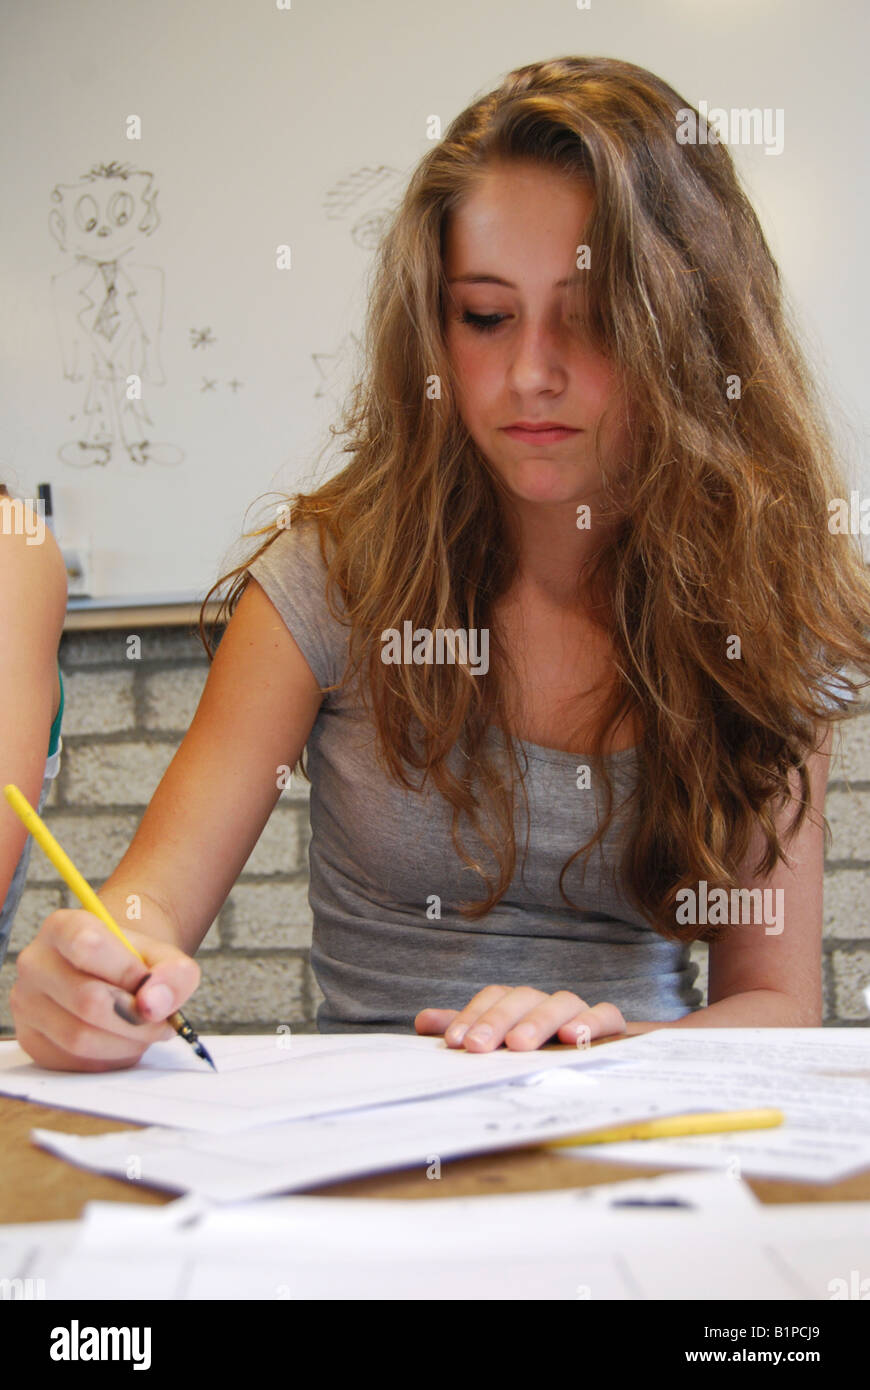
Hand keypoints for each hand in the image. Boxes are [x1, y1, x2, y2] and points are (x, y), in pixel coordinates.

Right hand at [10, 908, 200, 1071]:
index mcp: (63, 928)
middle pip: (88, 1000)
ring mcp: (26, 1004)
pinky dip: (109, 1058)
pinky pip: (74, 1062)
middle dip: (135, 1017)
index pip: (88, 946)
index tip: (147, 981)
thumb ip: (173, 972)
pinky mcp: (30, 1040)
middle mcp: (35, 963)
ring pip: (80, 1038)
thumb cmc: (134, 963)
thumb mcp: (164, 956)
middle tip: (159, 1019)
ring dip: (126, 1042)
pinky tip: (121, 1041)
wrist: (112, 975)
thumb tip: (155, 1005)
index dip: (126, 971)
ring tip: (144, 1030)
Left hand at [415, 985, 626, 1051]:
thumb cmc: (537, 1053)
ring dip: (538, 1021)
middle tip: (478, 1047)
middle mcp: (546, 1002)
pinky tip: (572, 1038)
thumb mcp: (499, 1045)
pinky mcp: (610, 1026)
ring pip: (560, 1003)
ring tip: (520, 1045)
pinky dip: (590, 1022)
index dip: (473, 1016)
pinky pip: (605, 1015)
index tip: (455, 1044)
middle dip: (497, 1021)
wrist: (596, 1060)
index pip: (493, 998)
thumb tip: (423, 1022)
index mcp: (518, 1004)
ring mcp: (578, 1011)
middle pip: (521, 998)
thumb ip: (465, 1032)